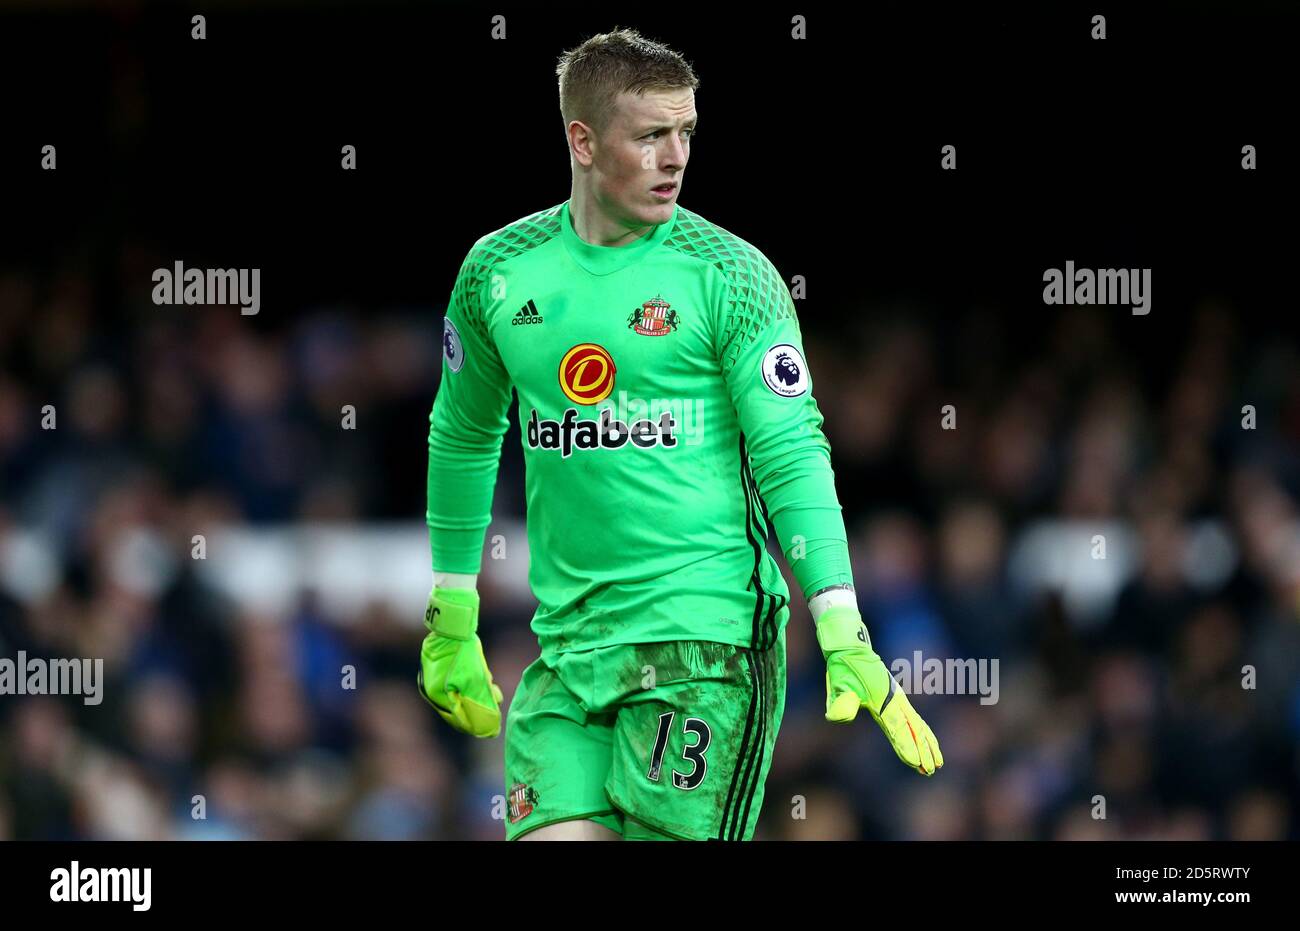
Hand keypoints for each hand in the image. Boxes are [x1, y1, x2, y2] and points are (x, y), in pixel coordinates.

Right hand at [418, 587, 503, 737]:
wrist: (453, 624)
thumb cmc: (463, 651)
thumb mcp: (476, 679)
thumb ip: (481, 703)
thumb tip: (490, 728)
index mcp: (436, 696)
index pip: (458, 720)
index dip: (477, 725)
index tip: (493, 729)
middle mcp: (430, 690)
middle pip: (457, 708)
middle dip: (478, 710)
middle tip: (496, 710)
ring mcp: (431, 679)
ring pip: (457, 695)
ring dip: (476, 696)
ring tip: (494, 691)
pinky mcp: (436, 669)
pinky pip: (454, 684)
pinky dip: (469, 685)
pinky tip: (484, 678)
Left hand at [816, 605, 942, 775]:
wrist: (852, 648)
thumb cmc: (843, 668)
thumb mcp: (837, 684)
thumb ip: (840, 702)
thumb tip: (838, 719)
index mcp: (881, 699)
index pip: (896, 726)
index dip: (905, 744)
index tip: (915, 762)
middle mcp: (894, 700)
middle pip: (912, 729)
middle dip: (922, 750)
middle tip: (930, 770)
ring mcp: (898, 699)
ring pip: (918, 726)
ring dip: (928, 745)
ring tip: (938, 764)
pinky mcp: (898, 699)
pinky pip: (915, 720)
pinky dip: (925, 733)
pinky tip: (931, 745)